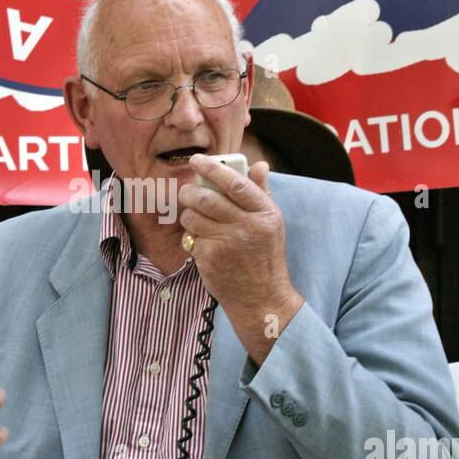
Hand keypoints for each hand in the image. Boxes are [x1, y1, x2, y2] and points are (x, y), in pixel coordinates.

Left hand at [178, 157, 303, 363]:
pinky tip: (202, 244)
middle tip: (186, 192)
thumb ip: (262, 192)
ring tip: (195, 220)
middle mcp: (247, 226)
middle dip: (190, 192)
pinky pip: (190, 238)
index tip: (197, 160)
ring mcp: (227, 243)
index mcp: (264, 213)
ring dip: (188, 216)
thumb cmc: (264, 257)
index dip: (213, 168)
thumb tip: (259, 164)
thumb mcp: (272, 223)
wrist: (261, 298)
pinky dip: (191, 238)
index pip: (235, 183)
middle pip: (207, 198)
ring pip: (193, 217)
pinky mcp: (210, 258)